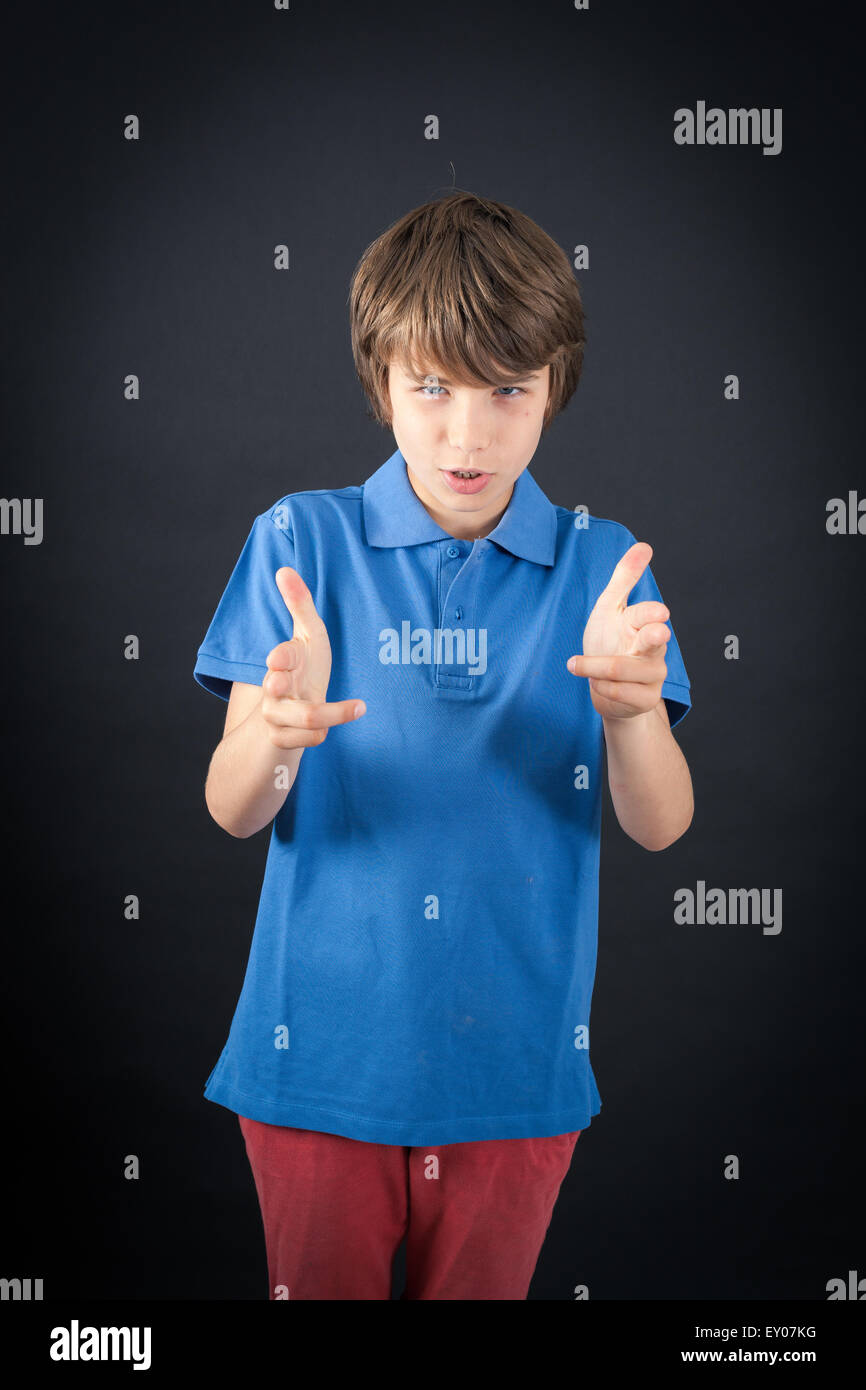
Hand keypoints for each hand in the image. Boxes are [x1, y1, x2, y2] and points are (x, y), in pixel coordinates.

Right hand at [260, 566, 365, 747]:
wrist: (285, 717)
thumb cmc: (302, 670)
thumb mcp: (308, 637)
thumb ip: (299, 605)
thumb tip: (284, 569)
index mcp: (281, 661)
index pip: (280, 656)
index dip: (281, 656)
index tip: (278, 657)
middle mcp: (273, 688)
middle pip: (276, 688)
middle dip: (279, 684)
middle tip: (281, 681)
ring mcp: (277, 715)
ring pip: (304, 717)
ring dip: (332, 713)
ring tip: (359, 706)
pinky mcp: (285, 740)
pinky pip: (311, 738)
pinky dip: (325, 732)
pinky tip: (341, 721)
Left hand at [567, 542, 670, 719]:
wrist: (607, 687)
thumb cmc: (610, 641)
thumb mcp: (610, 608)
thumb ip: (624, 579)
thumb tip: (644, 546)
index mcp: (644, 623)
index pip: (648, 614)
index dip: (652, 613)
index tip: (659, 612)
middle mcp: (653, 648)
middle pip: (656, 641)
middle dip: (655, 636)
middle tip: (658, 631)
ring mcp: (653, 675)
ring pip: (622, 670)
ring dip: (593, 667)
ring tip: (576, 664)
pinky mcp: (646, 699)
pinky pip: (618, 692)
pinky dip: (600, 687)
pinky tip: (595, 684)